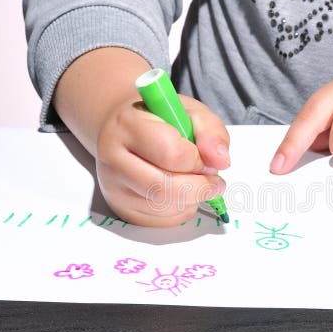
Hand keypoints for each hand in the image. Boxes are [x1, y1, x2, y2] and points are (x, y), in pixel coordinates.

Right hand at [54, 47, 229, 226]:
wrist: (123, 131)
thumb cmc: (158, 119)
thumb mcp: (188, 111)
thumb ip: (210, 131)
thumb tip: (221, 162)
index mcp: (127, 125)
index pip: (169, 153)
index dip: (197, 160)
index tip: (206, 158)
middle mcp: (111, 157)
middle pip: (163, 188)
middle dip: (199, 187)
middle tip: (214, 182)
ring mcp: (113, 185)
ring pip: (163, 207)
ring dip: (191, 199)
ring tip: (196, 182)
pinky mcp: (119, 207)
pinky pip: (159, 220)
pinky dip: (181, 210)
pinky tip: (182, 194)